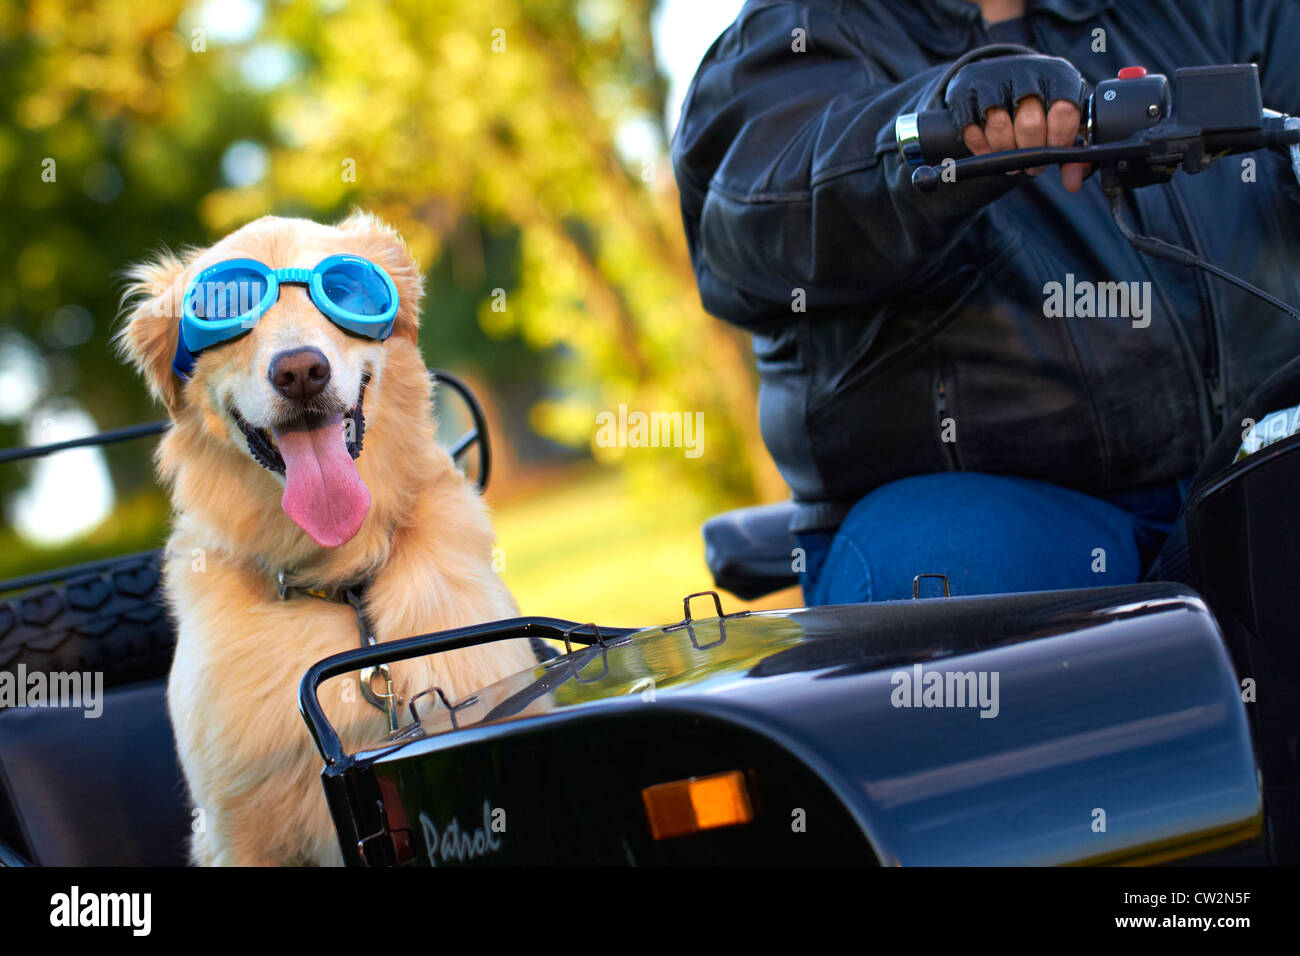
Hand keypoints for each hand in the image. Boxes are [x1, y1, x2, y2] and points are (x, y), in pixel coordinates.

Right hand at [945, 54, 1090, 192]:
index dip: (1059, 139)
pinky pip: (971, 129)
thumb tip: (1073, 183)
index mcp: (1058, 75)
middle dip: (1031, 153)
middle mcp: (1026, 72)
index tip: (1053, 152)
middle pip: (1030, 123)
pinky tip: (989, 150)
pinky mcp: (965, 91)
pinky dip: (980, 146)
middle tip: (1032, 165)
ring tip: (1011, 160)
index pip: (1064, 110)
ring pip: (999, 126)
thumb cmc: (1039, 102)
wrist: (1000, 73)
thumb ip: (1072, 152)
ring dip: (1004, 152)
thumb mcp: (1062, 120)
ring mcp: (993, 79)